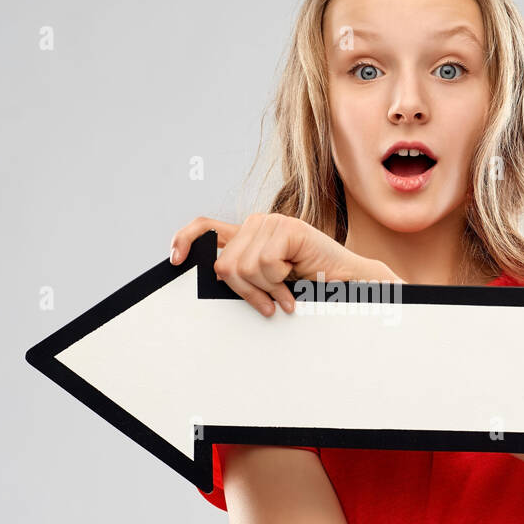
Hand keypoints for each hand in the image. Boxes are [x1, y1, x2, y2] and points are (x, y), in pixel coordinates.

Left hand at [169, 213, 390, 316]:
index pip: (206, 227)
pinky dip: (280, 283)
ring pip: (244, 268)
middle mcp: (258, 224)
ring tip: (287, 292)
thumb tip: (212, 276)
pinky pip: (265, 265)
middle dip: (246, 291)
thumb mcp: (267, 282)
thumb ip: (241, 274)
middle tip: (270, 301)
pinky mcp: (288, 228)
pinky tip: (296, 282)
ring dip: (267, 290)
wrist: (348, 285)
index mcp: (249, 235)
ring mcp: (273, 223)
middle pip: (224, 264)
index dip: (186, 240)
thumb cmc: (311, 286)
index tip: (175, 260)